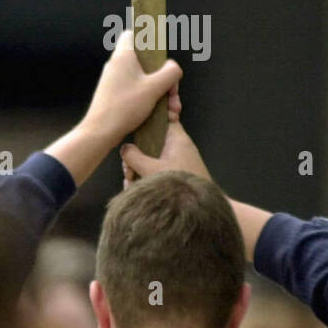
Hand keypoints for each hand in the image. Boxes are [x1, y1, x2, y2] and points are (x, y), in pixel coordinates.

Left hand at [84, 30, 181, 148]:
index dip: (148, 38)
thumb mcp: (154, 88)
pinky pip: (137, 90)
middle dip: (163, 76)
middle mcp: (117, 66)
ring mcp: (115, 81)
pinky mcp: (115, 95)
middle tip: (172, 92)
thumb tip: (174, 68)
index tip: (161, 53)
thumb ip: (170, 73)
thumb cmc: (125, 106)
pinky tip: (161, 114)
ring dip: (160, 91)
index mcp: (124, 57)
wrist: (101, 132)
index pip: (133, 34)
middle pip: (145, 61)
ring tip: (171, 109)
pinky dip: (150, 99)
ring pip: (143, 79)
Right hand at [122, 110, 269, 262]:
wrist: (202, 210)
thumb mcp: (151, 170)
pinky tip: (137, 192)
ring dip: (138, 172)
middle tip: (129, 172)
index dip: (151, 118)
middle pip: (151, 142)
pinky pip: (157, 172)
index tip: (136, 125)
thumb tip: (125, 149)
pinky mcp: (176, 176)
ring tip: (132, 185)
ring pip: (151, 159)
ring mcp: (177, 162)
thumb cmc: (180, 186)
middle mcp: (178, 148)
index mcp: (177, 139)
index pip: (165, 117)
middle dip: (136, 158)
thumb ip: (134, 157)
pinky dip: (147, 180)